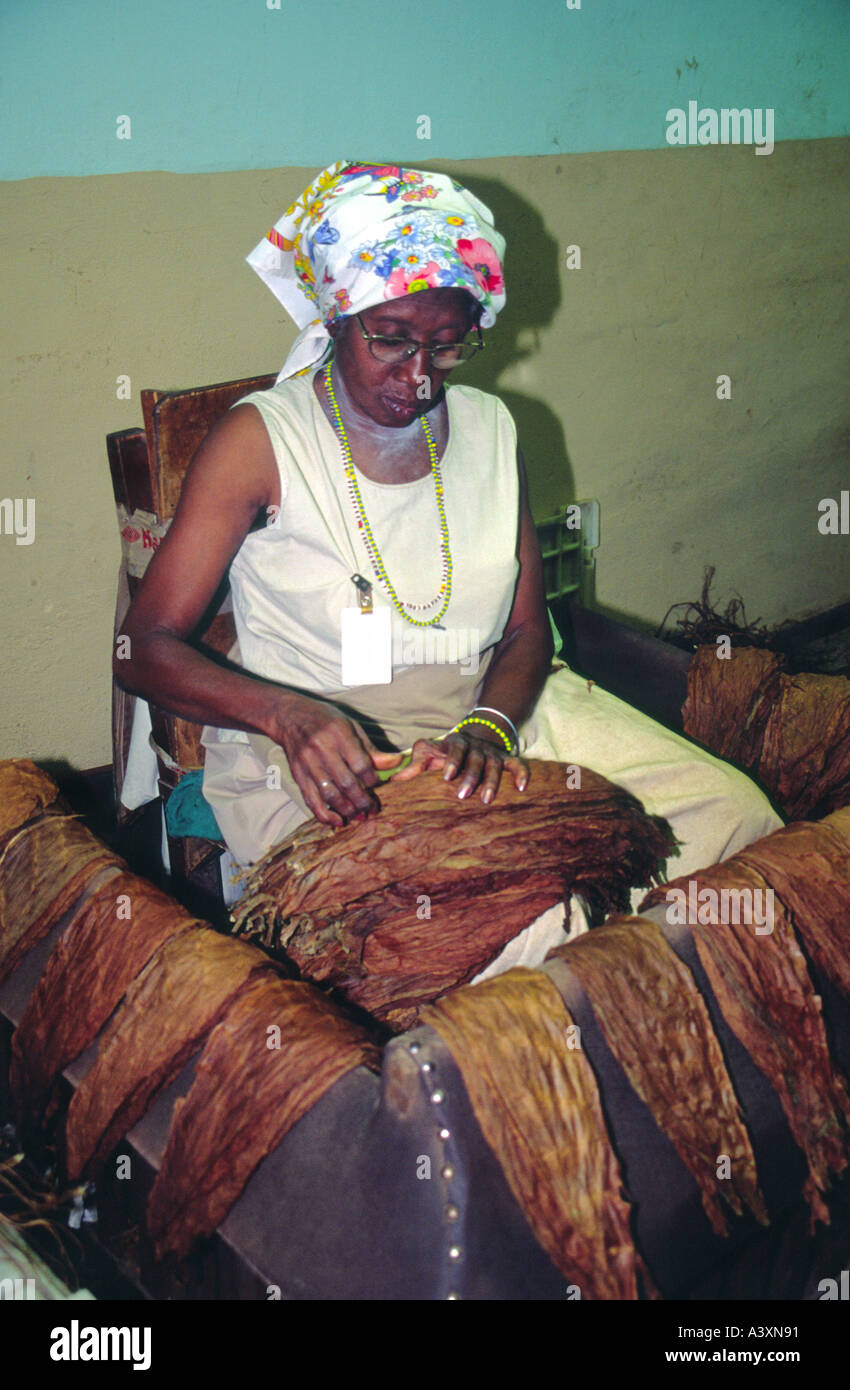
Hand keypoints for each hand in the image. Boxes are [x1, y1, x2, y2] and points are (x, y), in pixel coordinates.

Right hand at [272, 695, 402, 826]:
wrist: (291, 717)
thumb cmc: (326, 721)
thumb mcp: (351, 727)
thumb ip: (370, 749)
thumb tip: (395, 763)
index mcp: (339, 735)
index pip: (361, 764)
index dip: (372, 780)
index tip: (378, 786)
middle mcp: (322, 750)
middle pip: (347, 783)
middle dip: (362, 800)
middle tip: (372, 810)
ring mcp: (308, 764)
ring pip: (330, 794)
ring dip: (347, 810)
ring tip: (359, 817)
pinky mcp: (298, 776)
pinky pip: (312, 800)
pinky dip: (325, 815)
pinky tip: (338, 821)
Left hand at [393, 727, 528, 804]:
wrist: (474, 736)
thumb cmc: (445, 751)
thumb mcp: (429, 752)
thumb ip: (415, 764)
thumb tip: (394, 780)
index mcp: (456, 744)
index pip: (455, 750)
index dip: (451, 761)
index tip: (446, 776)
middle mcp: (476, 748)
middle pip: (475, 760)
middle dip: (470, 776)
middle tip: (463, 794)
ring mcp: (492, 754)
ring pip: (495, 766)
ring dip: (492, 782)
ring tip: (487, 800)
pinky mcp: (506, 760)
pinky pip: (518, 765)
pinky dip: (522, 774)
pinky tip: (522, 789)